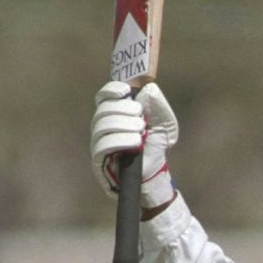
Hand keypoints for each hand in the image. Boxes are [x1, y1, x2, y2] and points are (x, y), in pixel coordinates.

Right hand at [90, 80, 178, 207]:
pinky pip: (102, 146)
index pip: (103, 96)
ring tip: (141, 131)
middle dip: (123, 110)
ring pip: (101, 126)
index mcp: (114, 113)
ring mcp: (98, 143)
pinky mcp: (98, 160)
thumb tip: (148, 89)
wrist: (156, 173)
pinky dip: (120, 141)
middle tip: (142, 119)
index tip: (126, 91)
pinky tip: (135, 142)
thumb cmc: (156, 145)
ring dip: (123, 125)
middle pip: (103, 110)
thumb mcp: (164, 122)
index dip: (111, 90)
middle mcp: (102, 126)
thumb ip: (158, 105)